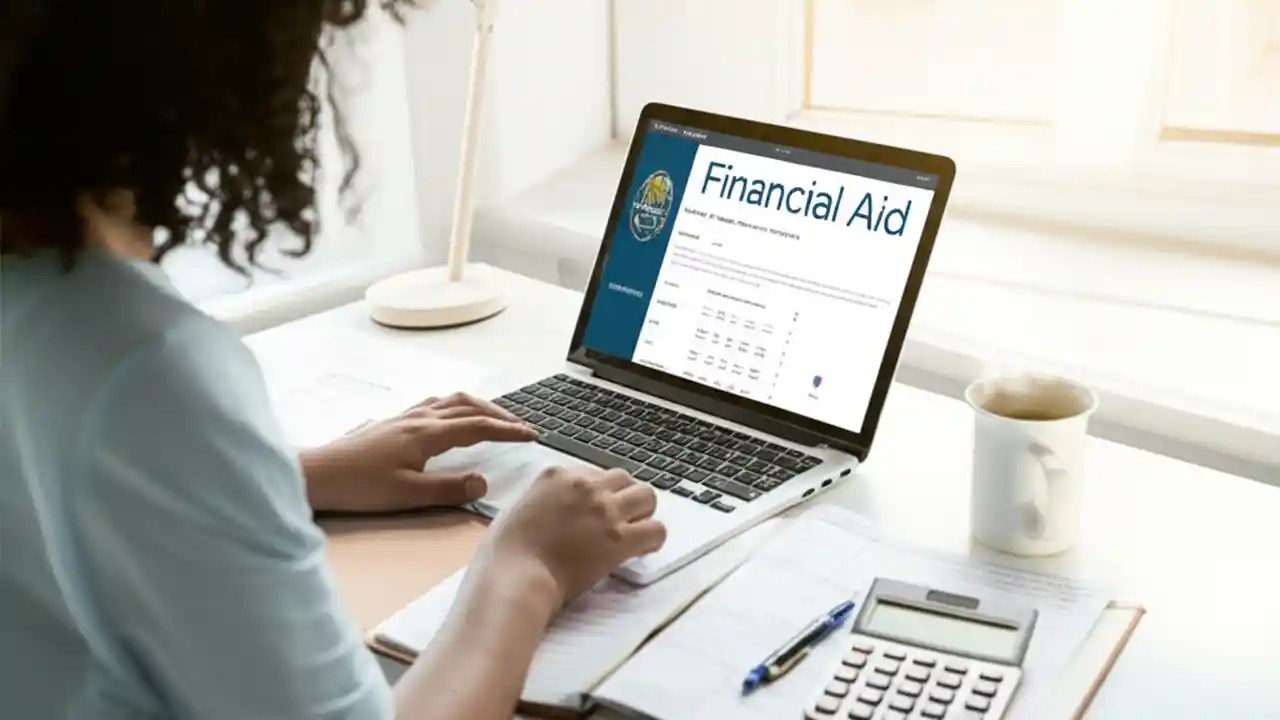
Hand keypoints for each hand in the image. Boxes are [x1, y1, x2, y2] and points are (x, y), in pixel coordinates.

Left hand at [300, 393, 537, 512]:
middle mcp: (419, 419)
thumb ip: (448, 488)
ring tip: (495, 419)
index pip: (479, 426)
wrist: (317, 475)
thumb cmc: (358, 486)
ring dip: (479, 406)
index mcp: (427, 434)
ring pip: (451, 401)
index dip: (508, 431)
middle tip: (521, 427)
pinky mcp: (393, 423)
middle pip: (469, 406)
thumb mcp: (407, 494)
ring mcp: (405, 418)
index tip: (533, 435)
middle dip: (500, 415)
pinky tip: (451, 420)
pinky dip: (455, 407)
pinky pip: (434, 405)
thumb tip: (483, 482)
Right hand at [468, 467, 667, 609]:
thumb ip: (542, 500)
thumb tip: (553, 509)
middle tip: (618, 519)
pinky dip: (653, 539)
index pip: (593, 472)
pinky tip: (642, 549)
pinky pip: (656, 530)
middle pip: (623, 478)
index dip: (598, 492)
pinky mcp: (619, 538)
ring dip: (643, 513)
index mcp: (556, 475)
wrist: (515, 577)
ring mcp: (604, 510)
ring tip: (634, 531)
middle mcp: (584, 486)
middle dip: (623, 496)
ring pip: (647, 496)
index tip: (595, 509)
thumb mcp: (518, 508)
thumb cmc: (506, 552)